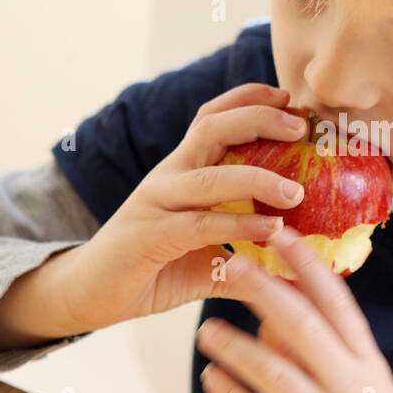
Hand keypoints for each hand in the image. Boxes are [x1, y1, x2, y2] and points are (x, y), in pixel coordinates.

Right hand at [59, 83, 309, 332]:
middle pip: (212, 128)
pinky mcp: (149, 236)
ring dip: (259, 178)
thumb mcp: (210, 258)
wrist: (92, 295)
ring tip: (298, 191)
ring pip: (210, 177)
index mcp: (182, 170)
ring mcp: (156, 203)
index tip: (290, 98)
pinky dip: (240, 224)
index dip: (249, 100)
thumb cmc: (154, 270)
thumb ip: (250, 256)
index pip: (213, 118)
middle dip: (258, 118)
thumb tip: (300, 270)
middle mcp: (168, 176)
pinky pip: (200, 224)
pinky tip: (272, 229)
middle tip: (300, 126)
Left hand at [196, 223, 392, 392]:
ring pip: (277, 376)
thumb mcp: (351, 375)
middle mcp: (353, 388)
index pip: (337, 302)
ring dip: (237, 348)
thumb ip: (316, 342)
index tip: (280, 232)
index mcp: (367, 360)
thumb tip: (269, 304)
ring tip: (205, 329)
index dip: (308, 265)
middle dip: (266, 292)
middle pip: (305, 329)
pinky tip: (211, 377)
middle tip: (231, 264)